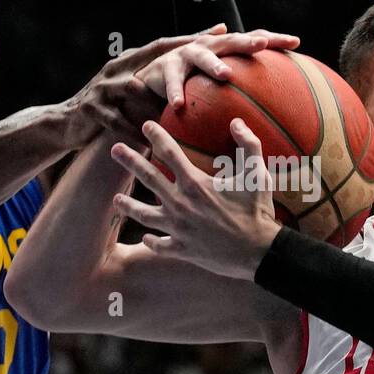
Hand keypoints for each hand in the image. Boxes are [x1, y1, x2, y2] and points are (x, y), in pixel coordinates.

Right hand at [67, 27, 218, 147]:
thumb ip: (163, 80)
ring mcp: (104, 86)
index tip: (227, 31)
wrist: (67, 123)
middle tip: (225, 73)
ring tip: (182, 112)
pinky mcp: (92, 108)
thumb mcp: (136, 90)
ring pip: (135, 89)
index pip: (168, 44)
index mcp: (133, 59)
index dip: (196, 36)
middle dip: (193, 60)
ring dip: (158, 101)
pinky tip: (151, 144)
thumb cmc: (114, 108)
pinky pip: (118, 121)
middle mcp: (119, 67)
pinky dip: (134, 132)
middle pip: (158, 57)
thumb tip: (194, 76)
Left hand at [109, 118, 282, 279]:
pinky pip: (159, 244)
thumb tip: (236, 121)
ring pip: (144, 215)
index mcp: (195, 183)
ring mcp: (178, 228)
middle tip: (115, 150)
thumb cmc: (257, 211)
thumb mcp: (258, 174)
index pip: (169, 152)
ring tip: (116, 200)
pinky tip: (146, 236)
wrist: (258, 251)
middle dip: (130, 161)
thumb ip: (248, 144)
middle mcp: (180, 204)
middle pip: (148, 178)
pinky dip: (151, 240)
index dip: (156, 136)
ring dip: (128, 206)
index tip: (146, 126)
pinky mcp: (182, 249)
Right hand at [131, 28, 298, 108]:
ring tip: (225, 75)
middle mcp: (208, 45)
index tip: (296, 42)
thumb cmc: (194, 73)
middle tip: (262, 45)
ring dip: (213, 65)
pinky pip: (172, 82)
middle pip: (231, 41)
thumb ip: (240, 66)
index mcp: (224, 46)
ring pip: (202, 57)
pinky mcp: (165, 68)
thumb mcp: (219, 69)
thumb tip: (269, 61)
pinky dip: (175, 92)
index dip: (274, 38)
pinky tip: (179, 105)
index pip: (253, 38)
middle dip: (247, 42)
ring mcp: (186, 54)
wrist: (153, 74)